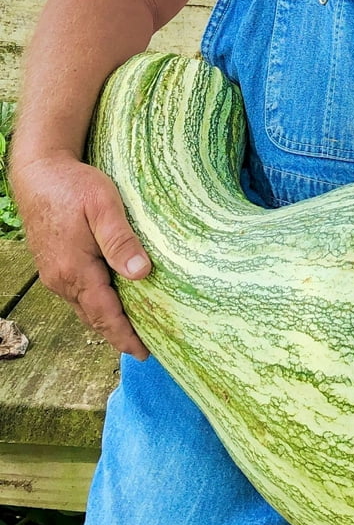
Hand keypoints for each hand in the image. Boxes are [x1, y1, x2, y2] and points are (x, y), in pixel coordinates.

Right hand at [12, 152, 150, 358]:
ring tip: (132, 335)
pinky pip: (78, 297)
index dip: (126, 336)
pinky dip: (97, 309)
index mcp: (75, 270)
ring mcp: (55, 274)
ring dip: (107, 324)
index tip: (144, 352)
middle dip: (119, 336)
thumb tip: (140, 272)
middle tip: (144, 350)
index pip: (106, 314)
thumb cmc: (73, 185)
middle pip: (95, 318)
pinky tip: (112, 308)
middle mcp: (61, 279)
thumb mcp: (103, 206)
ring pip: (85, 310)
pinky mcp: (55, 266)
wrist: (38, 171)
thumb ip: (120, 240)